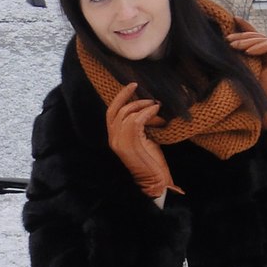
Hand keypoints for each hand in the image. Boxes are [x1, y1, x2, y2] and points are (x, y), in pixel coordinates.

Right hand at [106, 83, 182, 197]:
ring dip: (142, 105)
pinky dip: (147, 112)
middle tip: (144, 91)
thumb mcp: (144, 139)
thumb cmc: (152, 162)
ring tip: (154, 104)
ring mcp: (121, 142)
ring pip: (126, 114)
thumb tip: (149, 106)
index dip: (120, 97)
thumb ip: (140, 125)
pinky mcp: (131, 144)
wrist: (155, 181)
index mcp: (114, 137)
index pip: (111, 112)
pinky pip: (137, 120)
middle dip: (130, 96)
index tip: (133, 85)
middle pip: (116, 110)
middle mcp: (114, 139)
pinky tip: (156, 110)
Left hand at [227, 17, 266, 129]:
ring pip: (262, 39)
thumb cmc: (249, 98)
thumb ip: (233, 63)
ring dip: (247, 41)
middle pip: (254, 37)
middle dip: (240, 36)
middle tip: (227, 40)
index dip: (241, 28)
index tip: (230, 22)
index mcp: (255, 57)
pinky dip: (260, 46)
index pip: (248, 38)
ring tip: (234, 46)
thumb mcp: (237, 76)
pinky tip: (249, 51)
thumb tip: (217, 51)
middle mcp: (265, 54)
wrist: (265, 112)